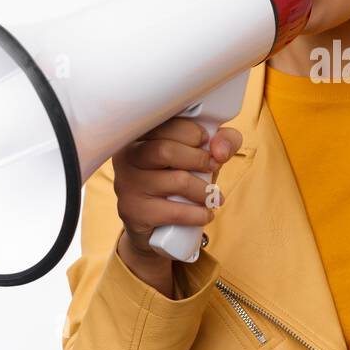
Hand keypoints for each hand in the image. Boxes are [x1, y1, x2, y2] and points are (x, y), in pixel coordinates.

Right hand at [112, 119, 242, 294]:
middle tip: (212, 168)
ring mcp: (127, 185)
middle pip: (166, 150)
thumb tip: (220, 151)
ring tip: (213, 197)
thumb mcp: (202, 155)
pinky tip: (205, 214)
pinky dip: (198, 214)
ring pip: (175, 181)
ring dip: (204, 191)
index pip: (163, 123)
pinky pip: (173, 211)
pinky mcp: (134, 212)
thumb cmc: (179, 180)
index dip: (192, 131)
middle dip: (199, 159)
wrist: (156, 227)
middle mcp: (127, 157)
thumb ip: (222, 141)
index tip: (205, 141)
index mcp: (140, 135)